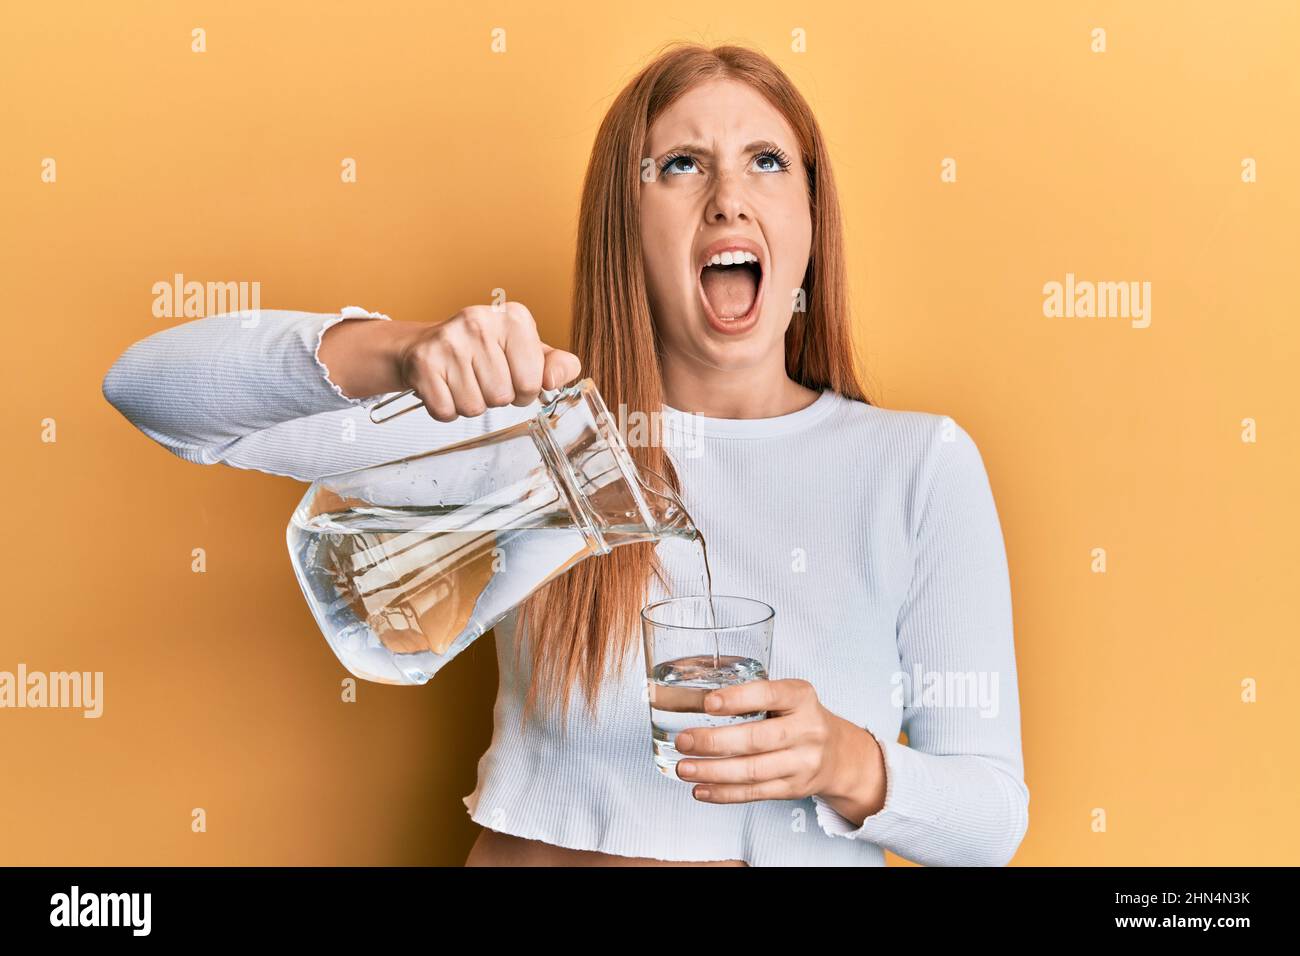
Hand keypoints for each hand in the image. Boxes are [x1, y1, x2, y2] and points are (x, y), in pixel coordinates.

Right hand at [397, 301, 580, 421]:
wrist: (425, 344)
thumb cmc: (483, 351)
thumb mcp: (527, 351)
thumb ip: (556, 364)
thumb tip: (557, 379)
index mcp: (513, 318)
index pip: (532, 382)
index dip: (524, 390)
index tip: (512, 376)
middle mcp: (479, 322)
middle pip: (503, 397)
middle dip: (496, 398)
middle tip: (483, 378)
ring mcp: (449, 341)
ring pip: (474, 408)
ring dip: (471, 404)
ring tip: (464, 381)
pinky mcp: (423, 363)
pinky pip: (446, 411)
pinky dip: (447, 409)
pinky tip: (445, 387)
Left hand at [673, 678, 886, 820]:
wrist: (838, 754)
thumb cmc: (801, 719)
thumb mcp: (788, 697)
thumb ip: (753, 696)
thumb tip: (695, 701)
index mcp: (801, 697)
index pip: (769, 695)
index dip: (738, 699)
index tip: (708, 703)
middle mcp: (806, 730)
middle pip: (756, 739)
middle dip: (714, 742)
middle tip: (683, 741)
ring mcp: (802, 763)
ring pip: (752, 771)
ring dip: (712, 772)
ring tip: (685, 768)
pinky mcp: (793, 788)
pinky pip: (754, 793)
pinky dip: (724, 793)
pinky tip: (702, 789)